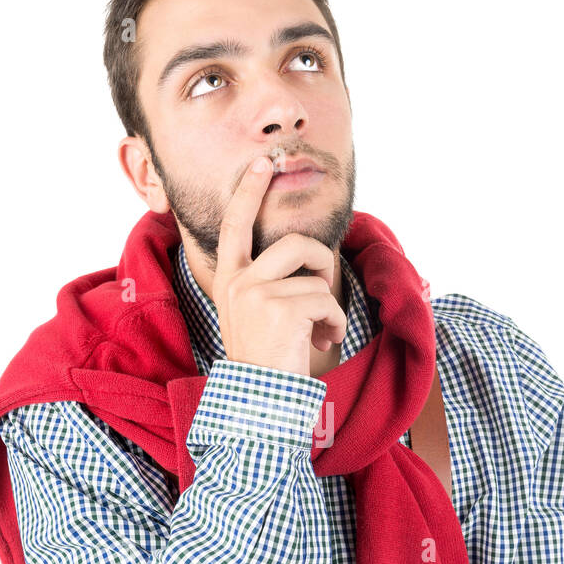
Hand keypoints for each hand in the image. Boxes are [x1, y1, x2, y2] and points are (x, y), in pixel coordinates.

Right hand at [213, 155, 346, 377]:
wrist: (258, 400)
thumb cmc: (264, 360)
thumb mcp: (253, 315)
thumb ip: (266, 283)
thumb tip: (307, 259)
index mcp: (228, 279)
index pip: (235, 225)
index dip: (249, 191)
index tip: (262, 164)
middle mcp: (237, 281)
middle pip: (295, 243)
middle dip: (323, 263)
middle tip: (326, 291)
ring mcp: (256, 293)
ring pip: (316, 278)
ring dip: (330, 308)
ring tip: (321, 333)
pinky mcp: (279, 308)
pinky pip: (325, 301)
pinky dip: (334, 324)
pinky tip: (322, 343)